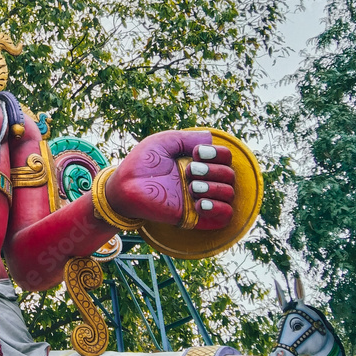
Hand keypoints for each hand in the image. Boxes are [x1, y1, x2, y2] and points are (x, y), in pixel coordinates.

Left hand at [108, 130, 234, 229]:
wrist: (125, 186)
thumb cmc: (142, 163)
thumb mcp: (165, 142)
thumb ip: (188, 138)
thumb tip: (211, 139)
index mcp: (198, 161)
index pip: (225, 157)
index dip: (218, 153)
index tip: (196, 153)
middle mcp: (202, 179)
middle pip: (230, 174)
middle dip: (212, 170)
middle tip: (189, 171)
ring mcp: (200, 198)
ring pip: (229, 193)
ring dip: (213, 187)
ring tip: (191, 186)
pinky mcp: (195, 216)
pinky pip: (225, 216)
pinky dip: (218, 207)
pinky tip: (199, 203)